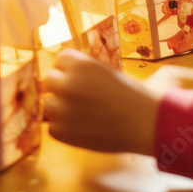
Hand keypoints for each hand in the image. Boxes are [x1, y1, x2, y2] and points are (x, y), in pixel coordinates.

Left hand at [42, 49, 158, 154]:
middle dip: (61, 87)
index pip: (60, 60)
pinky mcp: (63, 131)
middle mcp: (67, 83)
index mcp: (79, 64)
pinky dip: (64, 130)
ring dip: (61, 109)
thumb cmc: (131, 95)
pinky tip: (82, 128)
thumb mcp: (106, 72)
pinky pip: (52, 127)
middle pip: (49, 80)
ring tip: (82, 115)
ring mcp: (63, 108)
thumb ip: (84, 71)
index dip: (68, 69)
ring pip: (49, 105)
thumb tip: (66, 74)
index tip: (77, 78)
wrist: (144, 123)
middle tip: (77, 97)